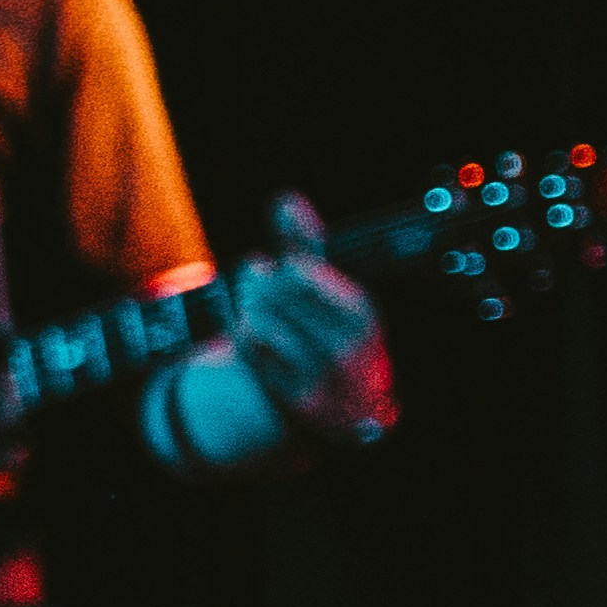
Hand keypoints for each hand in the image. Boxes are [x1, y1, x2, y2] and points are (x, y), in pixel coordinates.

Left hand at [231, 190, 394, 435]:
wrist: (353, 407)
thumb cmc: (337, 331)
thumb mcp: (333, 286)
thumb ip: (307, 244)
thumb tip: (284, 200)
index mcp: (360, 312)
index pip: (300, 273)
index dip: (282, 266)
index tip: (281, 268)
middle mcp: (344, 346)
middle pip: (273, 294)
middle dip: (258, 281)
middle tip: (259, 279)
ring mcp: (319, 375)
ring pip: (257, 322)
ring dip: (249, 307)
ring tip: (260, 307)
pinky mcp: (294, 397)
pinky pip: (250, 352)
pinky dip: (246, 337)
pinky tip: (258, 335)